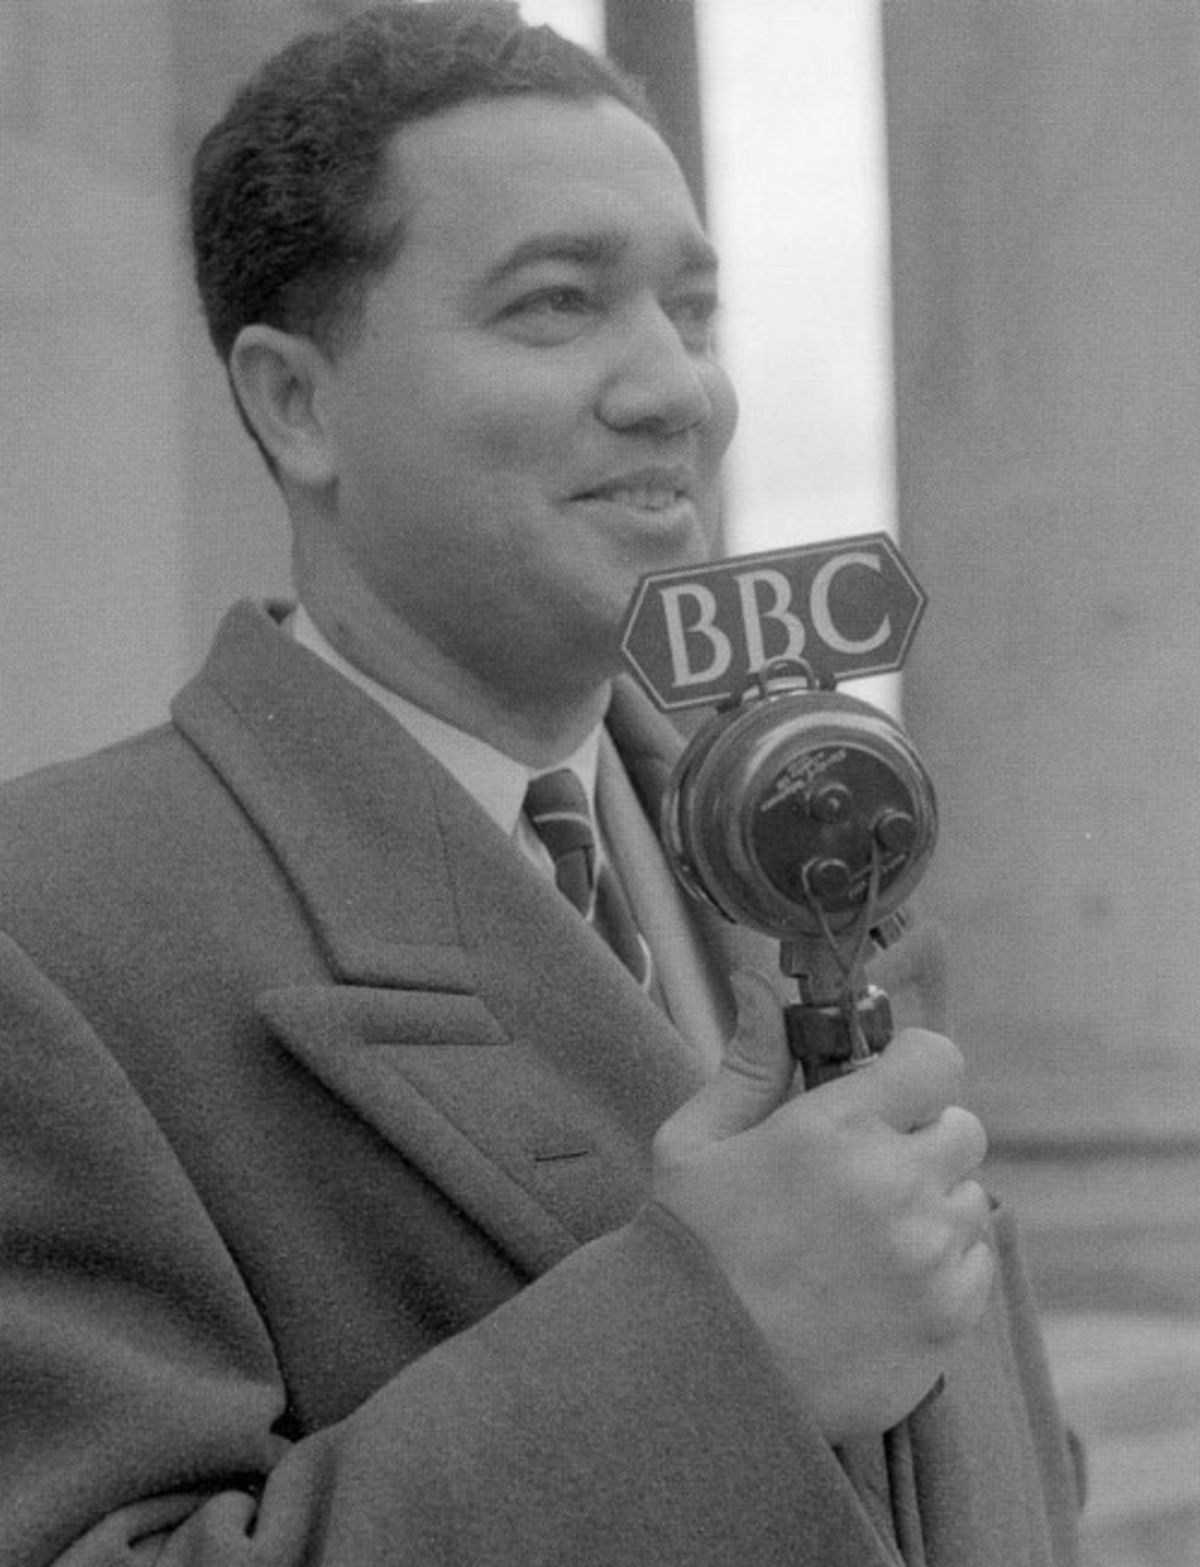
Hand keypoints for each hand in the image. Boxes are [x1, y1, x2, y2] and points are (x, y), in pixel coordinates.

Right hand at [651, 972, 993, 1442]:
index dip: (913, 1065)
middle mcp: (894, 1185)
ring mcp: (927, 1256)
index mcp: (834, 1129)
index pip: (934, 1059)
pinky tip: (881, 1280)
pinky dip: (943, 1265)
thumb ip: (748, 1061)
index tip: (887, 1083)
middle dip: (921, 1137)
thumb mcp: (697, 1143)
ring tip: (865, 1235)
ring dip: (932, 1204)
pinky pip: (976, 1264)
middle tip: (865, 1168)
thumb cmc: (690, 1249)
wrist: (695, 1377)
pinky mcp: (946, 1319)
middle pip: (962, 1128)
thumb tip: (760, 985)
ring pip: (970, 1198)